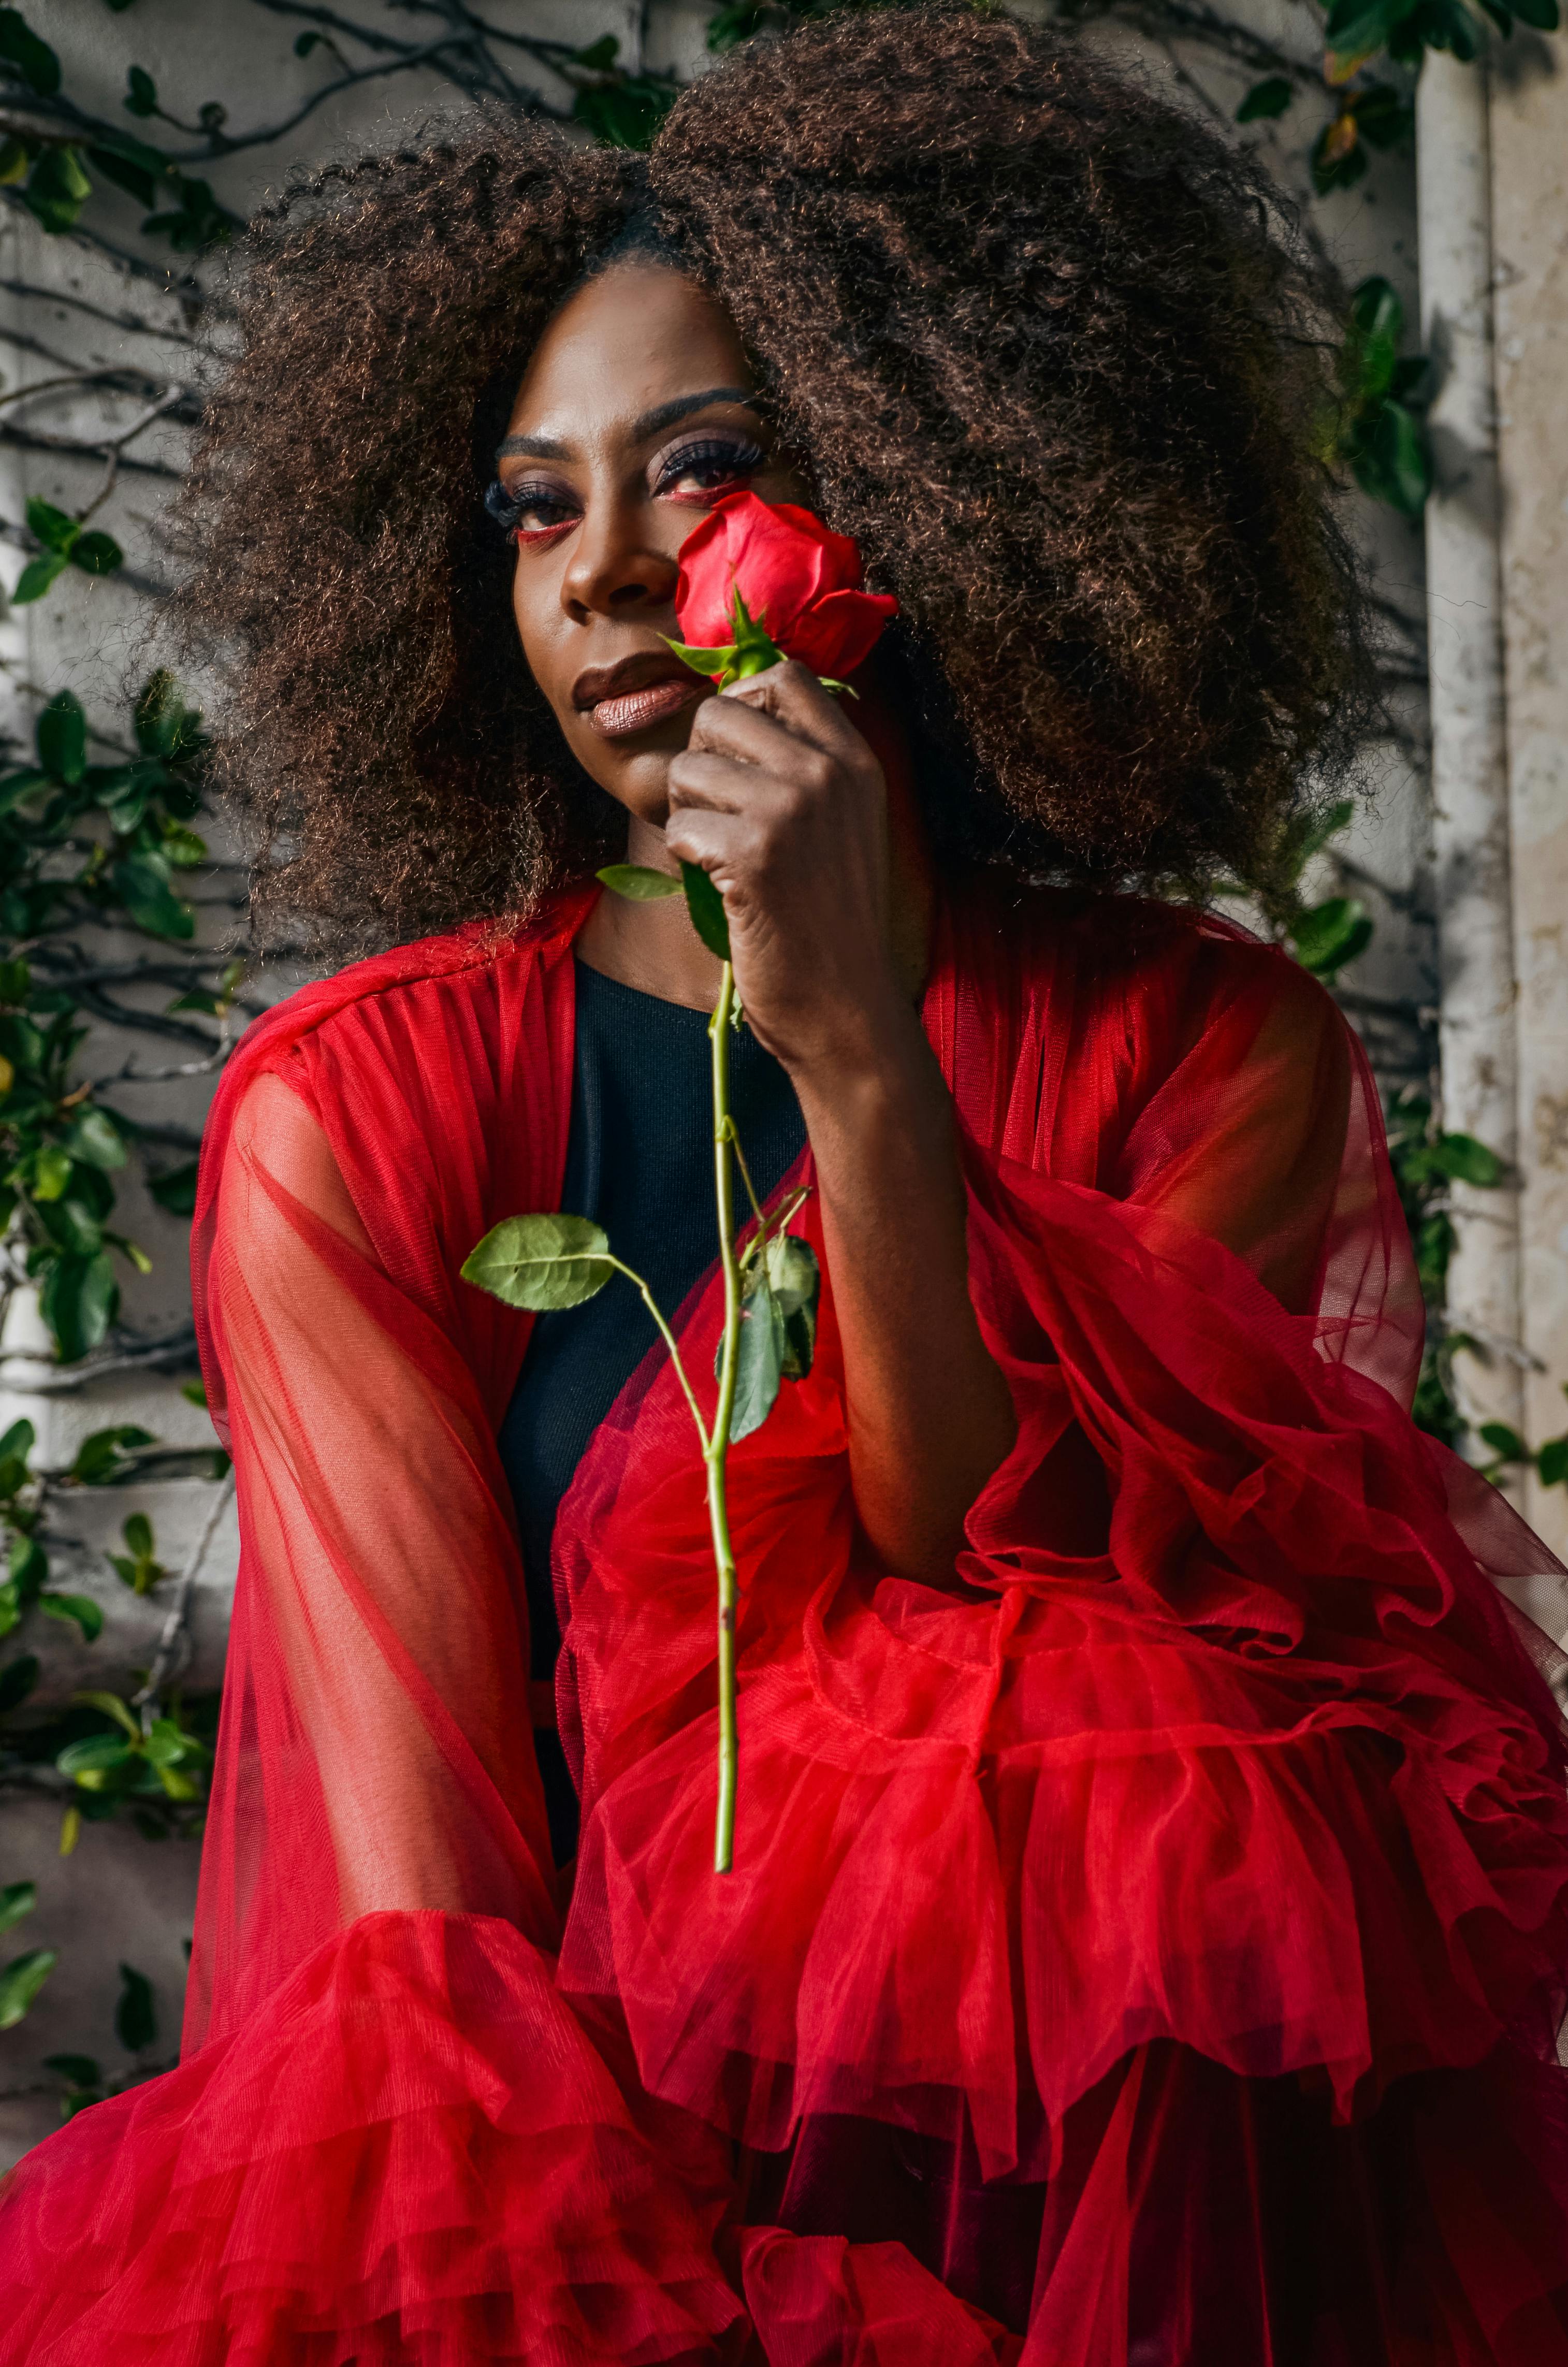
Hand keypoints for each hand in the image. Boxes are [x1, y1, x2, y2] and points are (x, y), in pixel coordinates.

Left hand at [662, 661, 913, 1077]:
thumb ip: (804, 764)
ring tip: (722, 857)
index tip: (735, 755)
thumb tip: (730, 707)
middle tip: (718, 815)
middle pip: (720, 712)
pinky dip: (686, 860)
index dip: (740, 703)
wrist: (845, 1007)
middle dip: (701, 761)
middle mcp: (828, 772)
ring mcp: (793, 810)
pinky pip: (678, 826)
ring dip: (688, 815)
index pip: (783, 675)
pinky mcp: (755, 854)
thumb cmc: (828, 919)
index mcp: (855, 760)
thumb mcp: (841, 825)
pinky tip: (722, 889)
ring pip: (688, 769)